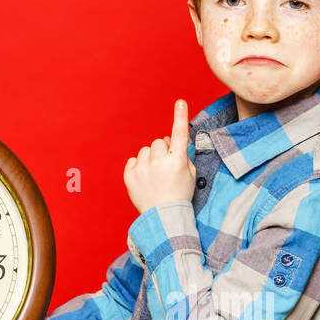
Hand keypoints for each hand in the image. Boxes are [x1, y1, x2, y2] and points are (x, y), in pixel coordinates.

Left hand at [123, 98, 197, 215]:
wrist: (163, 217)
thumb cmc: (179, 194)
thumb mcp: (190, 174)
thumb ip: (183, 155)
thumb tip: (169, 139)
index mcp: (178, 161)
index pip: (179, 134)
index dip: (180, 116)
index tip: (180, 102)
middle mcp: (159, 162)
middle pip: (158, 142)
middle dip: (162, 150)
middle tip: (165, 167)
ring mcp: (143, 169)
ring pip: (145, 150)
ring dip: (150, 158)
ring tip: (154, 176)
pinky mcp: (129, 175)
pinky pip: (133, 160)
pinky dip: (138, 167)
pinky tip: (145, 179)